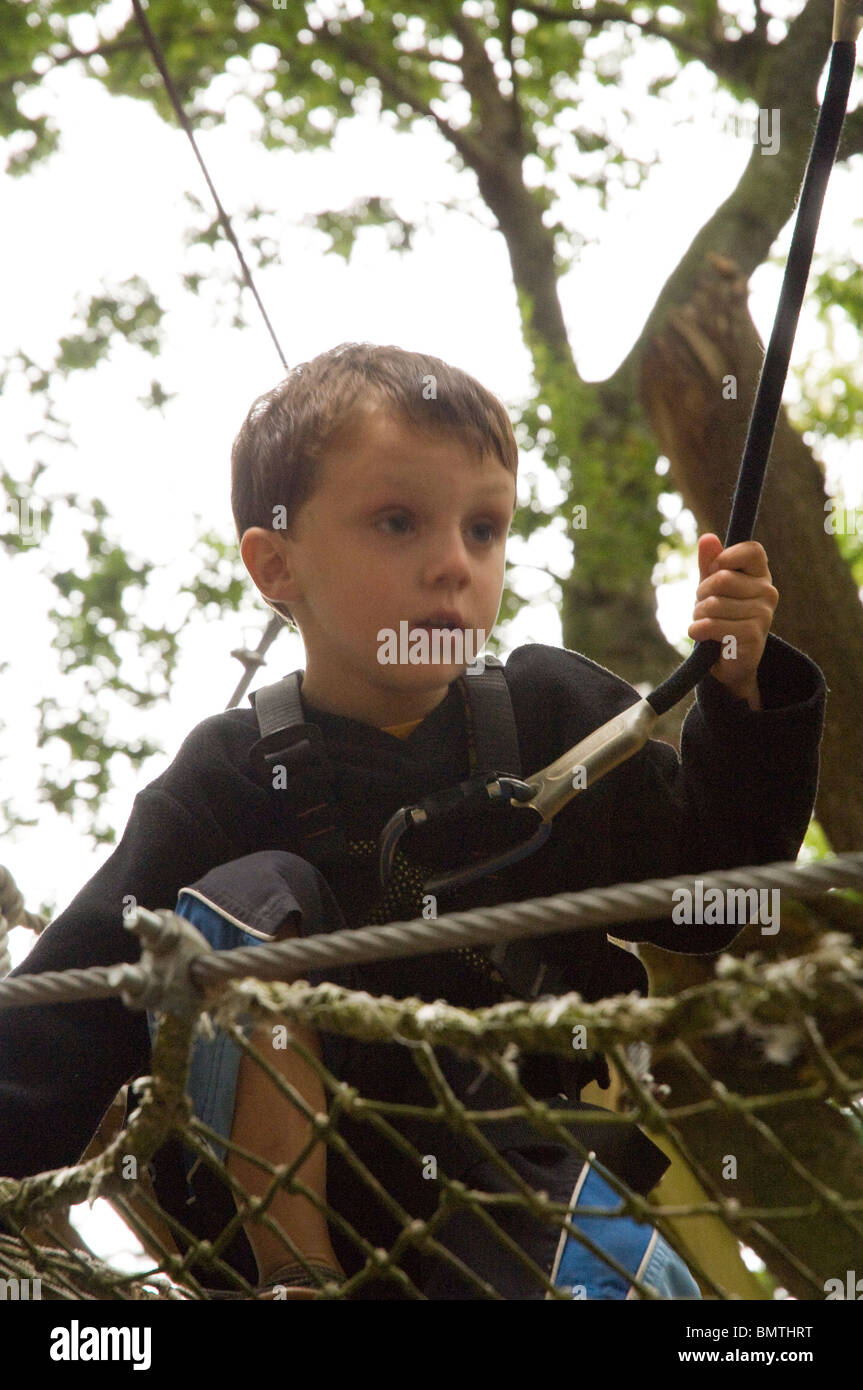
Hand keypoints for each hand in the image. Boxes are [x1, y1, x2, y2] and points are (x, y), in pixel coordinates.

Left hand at [688, 535, 778, 710]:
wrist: (727, 662)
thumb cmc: (720, 618)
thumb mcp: (712, 588)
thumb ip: (710, 563)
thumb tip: (707, 538)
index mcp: (761, 576)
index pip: (753, 550)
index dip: (727, 556)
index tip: (714, 570)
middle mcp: (768, 592)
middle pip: (722, 578)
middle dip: (701, 593)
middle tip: (703, 607)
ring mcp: (764, 615)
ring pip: (714, 604)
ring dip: (698, 615)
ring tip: (705, 624)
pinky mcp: (753, 637)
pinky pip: (713, 625)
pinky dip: (698, 630)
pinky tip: (702, 636)